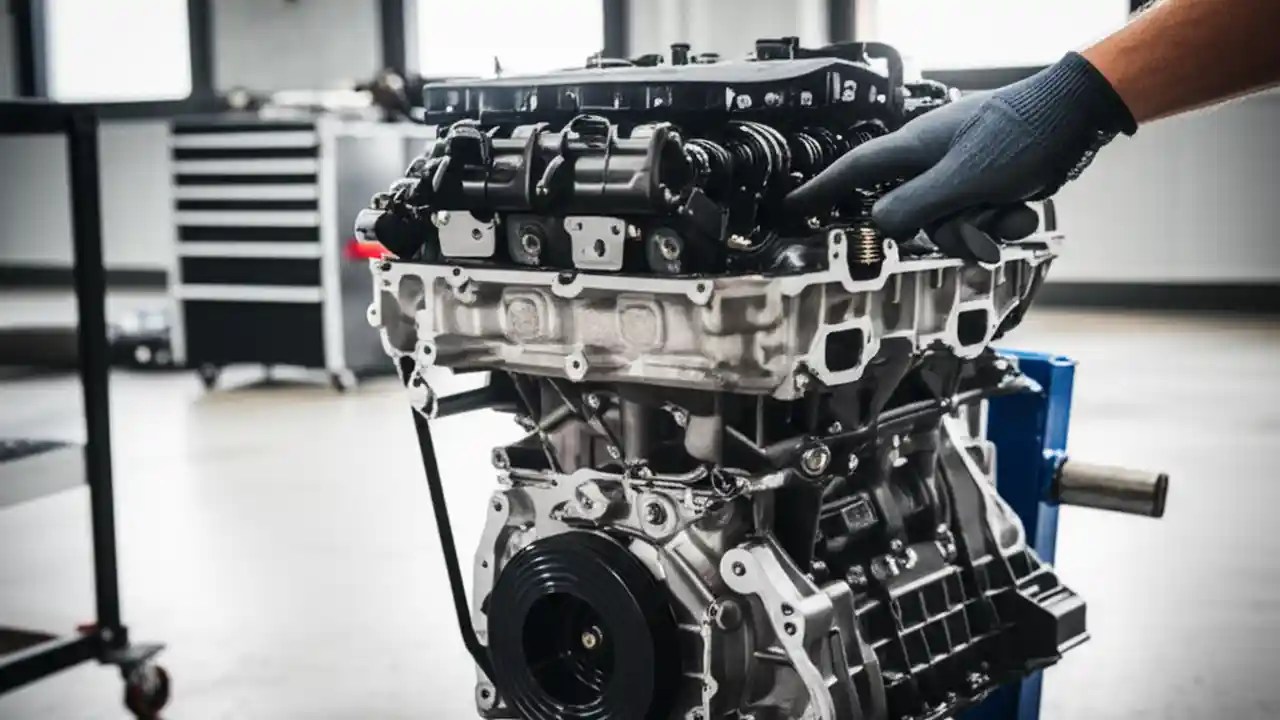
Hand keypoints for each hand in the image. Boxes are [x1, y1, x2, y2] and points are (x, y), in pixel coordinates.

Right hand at [786, 53, 1135, 259]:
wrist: (1076, 117)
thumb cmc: (1021, 133)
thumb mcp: (963, 178)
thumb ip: (915, 206)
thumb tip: (878, 226)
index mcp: (915, 148)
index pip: (855, 170)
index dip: (822, 188)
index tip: (794, 205)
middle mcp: (932, 159)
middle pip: (914, 214)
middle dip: (950, 231)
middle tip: (978, 232)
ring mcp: (960, 171)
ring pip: (951, 221)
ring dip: (983, 228)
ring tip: (1012, 213)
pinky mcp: (985, 181)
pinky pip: (979, 217)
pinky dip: (1002, 220)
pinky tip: (1024, 207)